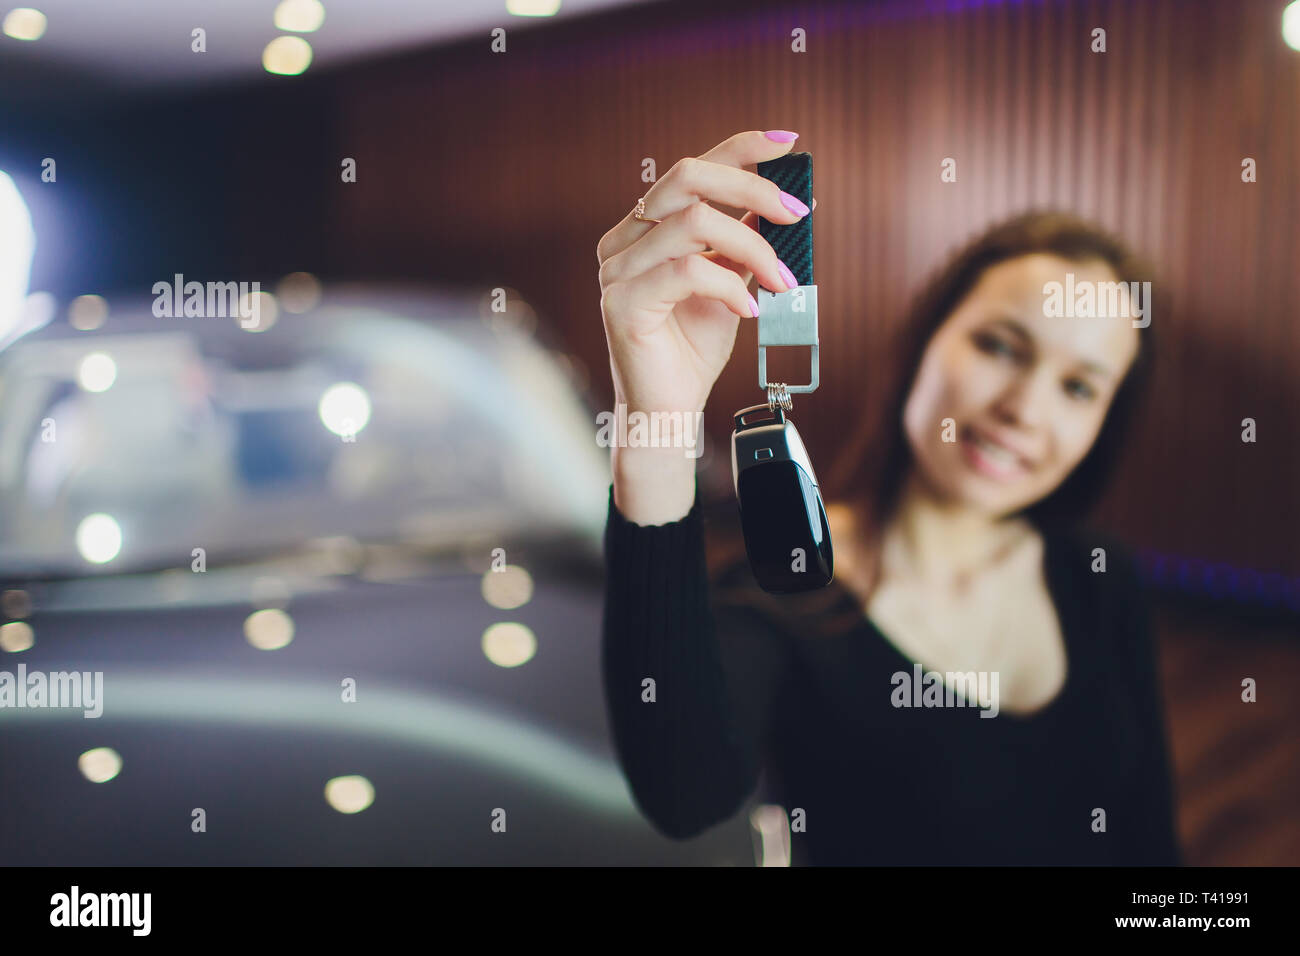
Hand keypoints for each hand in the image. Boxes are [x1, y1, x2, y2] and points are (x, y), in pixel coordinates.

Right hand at [596, 129, 814, 418]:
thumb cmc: (694, 346)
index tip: (787, 142)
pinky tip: (749, 310)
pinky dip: (730, 287)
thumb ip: (744, 240)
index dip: (740, 148)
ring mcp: (616, 270)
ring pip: (693, 223)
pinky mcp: (621, 303)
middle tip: (796, 214)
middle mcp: (623, 240)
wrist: (670, 408)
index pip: (691, 168)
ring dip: (754, 248)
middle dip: (752, 189)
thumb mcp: (730, 280)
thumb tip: (786, 201)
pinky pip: (687, 271)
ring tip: (783, 280)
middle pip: (687, 177)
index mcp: (644, 227)